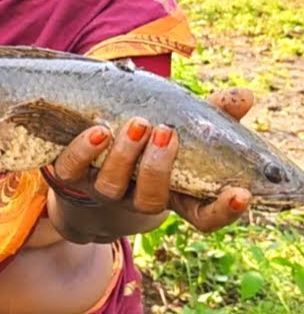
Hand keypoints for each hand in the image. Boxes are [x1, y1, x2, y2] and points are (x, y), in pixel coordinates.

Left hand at [46, 87, 254, 237]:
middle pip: (151, 200)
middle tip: (167, 133)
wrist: (86, 162)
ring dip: (124, 154)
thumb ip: (209, 117)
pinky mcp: (68, 176)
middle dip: (158, 167)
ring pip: (112, 185)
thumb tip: (244, 96)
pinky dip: (82, 151)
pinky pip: (70, 169)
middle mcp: (136, 199)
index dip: (223, 211)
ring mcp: (102, 190)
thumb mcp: (180, 131)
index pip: (203, 217)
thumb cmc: (145, 143)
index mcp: (171, 194)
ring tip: (137, 124)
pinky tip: (97, 131)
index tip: (241, 193)